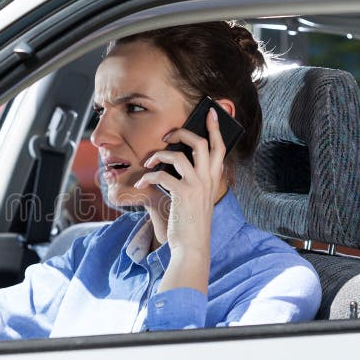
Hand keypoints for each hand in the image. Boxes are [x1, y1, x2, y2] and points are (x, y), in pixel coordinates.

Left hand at [134, 108, 225, 293]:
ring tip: (147, 163)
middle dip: (182, 133)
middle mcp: (208, 180)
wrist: (192, 247)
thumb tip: (177, 159)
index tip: (211, 112)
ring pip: (178, 156)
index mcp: (213, 179)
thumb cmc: (191, 222)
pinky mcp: (182, 195)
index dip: (215, 128)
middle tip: (168, 136)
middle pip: (200, 143)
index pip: (220, 147)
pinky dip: (147, 177)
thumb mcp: (197, 198)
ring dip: (158, 155)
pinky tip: (140, 185)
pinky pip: (161, 174)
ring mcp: (197, 186)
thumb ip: (194, 179)